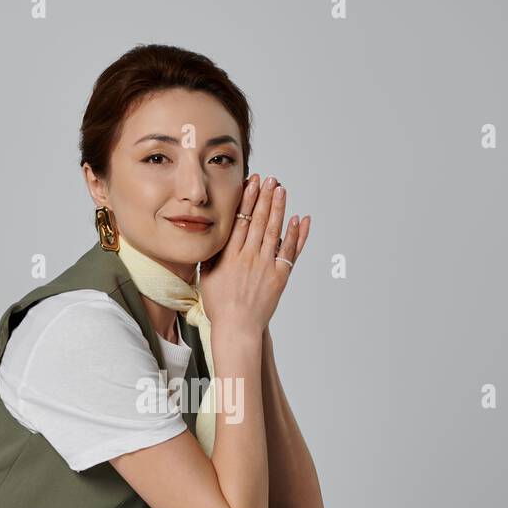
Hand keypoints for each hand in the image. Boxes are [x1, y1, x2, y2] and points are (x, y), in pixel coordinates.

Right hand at [199, 174, 310, 332]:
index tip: (252, 183)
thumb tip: (210, 236)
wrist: (237, 328)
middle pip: (258, 221)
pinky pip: (289, 252)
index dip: (247, 200)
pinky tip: (299, 219)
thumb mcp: (207, 277)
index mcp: (229, 256)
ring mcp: (265, 266)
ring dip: (279, 208)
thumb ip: (211, 255)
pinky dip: (295, 235)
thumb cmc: (220, 306)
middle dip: (264, 197)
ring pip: (274, 231)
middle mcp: (248, 257)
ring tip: (281, 190)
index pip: (240, 220)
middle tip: (271, 180)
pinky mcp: (279, 277)